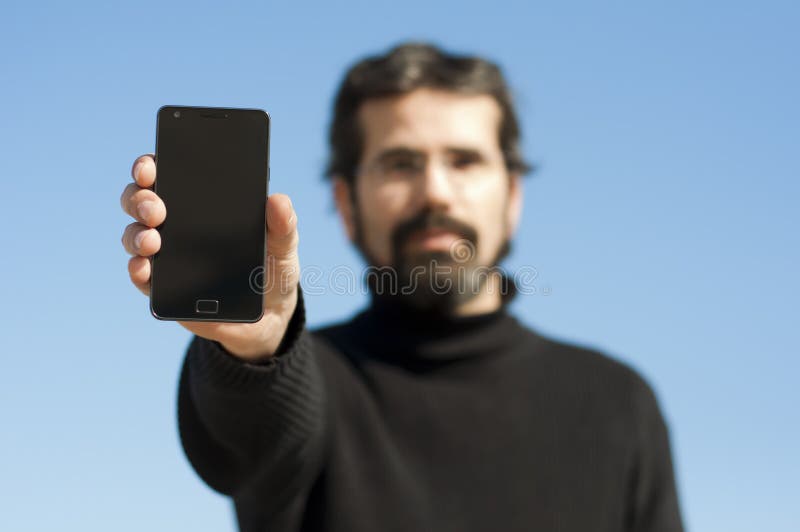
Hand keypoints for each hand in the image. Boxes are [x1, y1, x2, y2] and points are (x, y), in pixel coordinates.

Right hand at [120, 154, 299, 361]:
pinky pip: (141, 276)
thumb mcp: (283, 244)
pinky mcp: (164, 288)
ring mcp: (166, 256)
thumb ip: (283, 224)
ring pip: (135, 235)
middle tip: (156, 210)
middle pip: (141, 201)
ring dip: (136, 235)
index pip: (168, 174)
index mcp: (203, 205)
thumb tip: (278, 200)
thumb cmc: (273, 269)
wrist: (269, 314)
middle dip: (140, 200)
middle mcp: (176, 225)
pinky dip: (137, 270)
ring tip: (153, 242)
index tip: (150, 168)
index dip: (150, 166)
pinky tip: (144, 269)